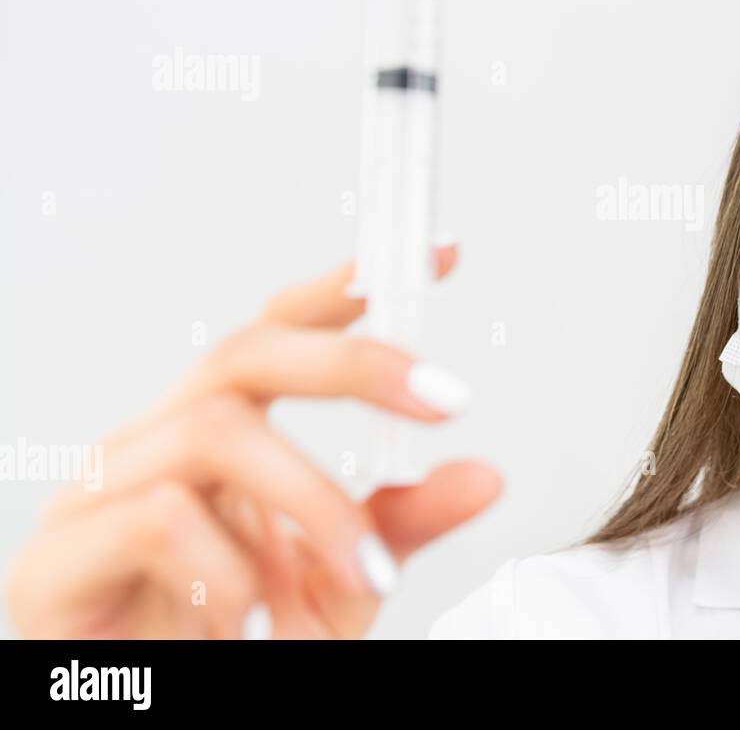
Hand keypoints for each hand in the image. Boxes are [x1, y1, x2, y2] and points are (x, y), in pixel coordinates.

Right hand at [5, 244, 500, 637]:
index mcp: (221, 434)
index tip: (435, 253)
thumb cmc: (238, 642)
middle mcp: (159, 444)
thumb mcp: (341, 582)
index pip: (277, 334)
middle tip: (444, 397)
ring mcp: (102, 493)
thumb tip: (484, 476)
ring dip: (313, 501)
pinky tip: (250, 619)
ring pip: (213, 430)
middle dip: (355, 361)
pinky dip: (228, 571)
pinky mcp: (58, 560)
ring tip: (364, 575)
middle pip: (246, 351)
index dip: (348, 287)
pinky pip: (156, 519)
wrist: (156, 723)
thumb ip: (404, 526)